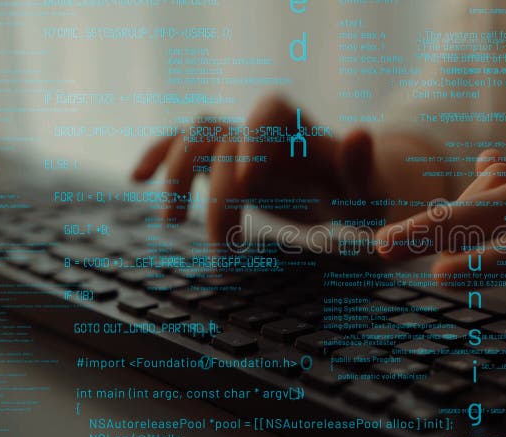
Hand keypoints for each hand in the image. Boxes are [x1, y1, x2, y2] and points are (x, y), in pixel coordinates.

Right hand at [132, 95, 375, 245]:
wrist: (339, 194)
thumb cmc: (356, 195)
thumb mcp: (368, 190)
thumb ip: (361, 166)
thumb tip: (362, 132)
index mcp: (298, 126)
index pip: (269, 114)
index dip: (254, 141)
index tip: (248, 182)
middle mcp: (259, 127)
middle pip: (222, 138)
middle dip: (219, 196)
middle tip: (227, 252)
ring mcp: (234, 140)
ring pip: (191, 138)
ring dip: (177, 176)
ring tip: (174, 222)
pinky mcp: (216, 159)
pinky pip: (177, 146)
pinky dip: (155, 156)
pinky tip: (137, 179)